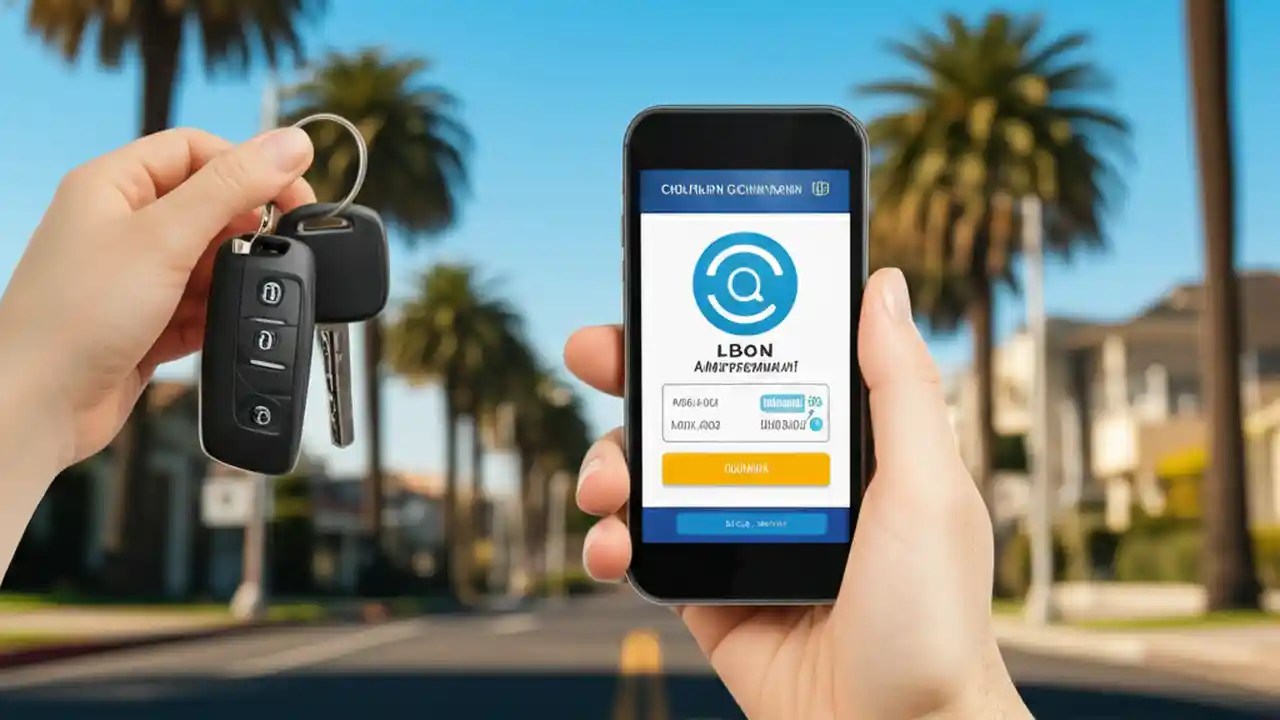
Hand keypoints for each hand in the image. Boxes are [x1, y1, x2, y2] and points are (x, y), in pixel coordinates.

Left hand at [0, 127, 314, 469]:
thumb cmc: (73, 318)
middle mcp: (121, 225)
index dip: (249, 166)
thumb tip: (290, 143)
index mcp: (113, 185)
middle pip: (209, 205)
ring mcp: (134, 276)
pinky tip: (217, 327)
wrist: (39, 406)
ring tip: (234, 296)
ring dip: (232, 277)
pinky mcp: (146, 321)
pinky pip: (200, 307)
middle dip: (245, 228)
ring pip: (208, 260)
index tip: (291, 195)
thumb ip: (233, 187)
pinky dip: (217, 316)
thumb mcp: (165, 238)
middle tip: (274, 247)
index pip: (196, 150)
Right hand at [563, 269, 1030, 718]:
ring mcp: (740, 532)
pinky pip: (641, 548)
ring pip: (653, 472)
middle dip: (634, 374)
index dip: (716, 319)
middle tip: (593, 352)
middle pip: (694, 404)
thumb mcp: (927, 487)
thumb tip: (886, 283)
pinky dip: (610, 541)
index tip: (668, 284)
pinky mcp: (706, 591)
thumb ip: (900, 385)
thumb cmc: (935, 617)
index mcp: (840, 443)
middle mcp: (784, 477)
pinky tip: (611, 548)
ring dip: (610, 462)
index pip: (768, 359)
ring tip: (604, 485)